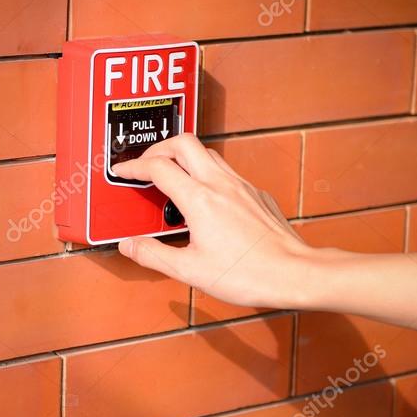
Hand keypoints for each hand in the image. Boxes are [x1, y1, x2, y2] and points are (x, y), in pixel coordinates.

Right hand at [110, 134, 324, 308]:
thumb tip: (129, 245)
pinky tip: (204, 195)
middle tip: (146, 164)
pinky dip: (206, 172)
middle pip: (184, 143)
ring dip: (184, 156)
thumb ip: (154, 254)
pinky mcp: (256, 194)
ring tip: (171, 175)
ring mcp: (241, 185)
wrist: (294, 273)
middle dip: (159, 148)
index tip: (123, 172)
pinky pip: (226, 170)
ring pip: (207, 152)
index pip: (158, 167)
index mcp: (199, 199)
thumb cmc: (248, 274)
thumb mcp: (190, 270)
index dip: (134, 167)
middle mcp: (220, 184)